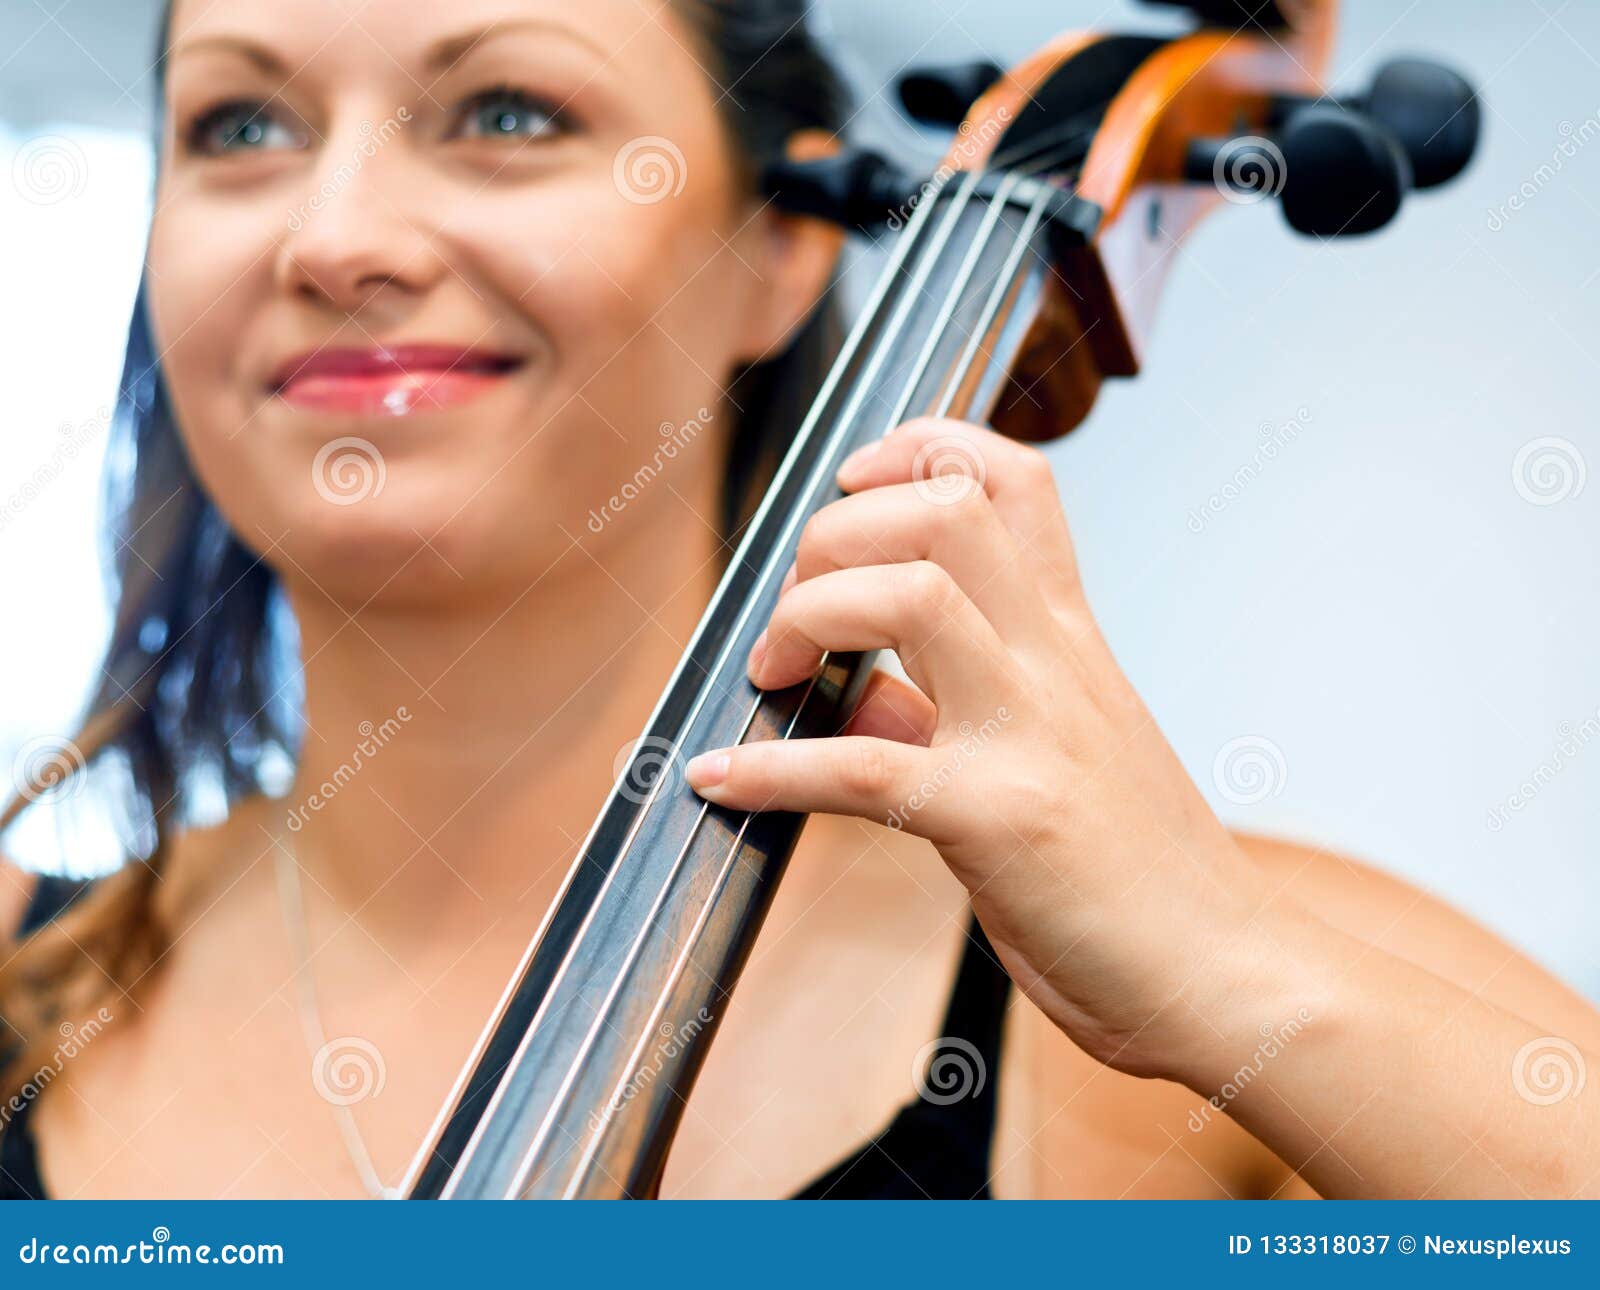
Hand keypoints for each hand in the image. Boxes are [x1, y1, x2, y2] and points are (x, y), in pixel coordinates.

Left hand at [685, 418, 1278, 1077]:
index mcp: (1069, 643)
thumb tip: (860, 692)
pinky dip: (768, 770)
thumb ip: (956, 710)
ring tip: (770, 674)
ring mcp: (1029, 733)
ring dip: (807, 614)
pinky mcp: (998, 820)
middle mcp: (1052, 665)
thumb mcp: (1057, 757)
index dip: (924, 448)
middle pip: (943, 511)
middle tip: (793, 608)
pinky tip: (719, 783)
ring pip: (909, 594)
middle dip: (836, 531)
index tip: (856, 476)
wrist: (1231, 976)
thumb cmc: (1143, 875)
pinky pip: (859, 768)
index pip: (1014, 484)